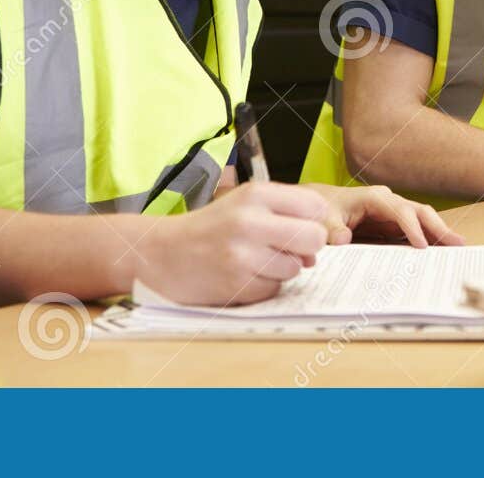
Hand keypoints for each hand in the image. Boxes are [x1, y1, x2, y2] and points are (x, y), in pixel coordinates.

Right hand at [139, 182, 328, 305]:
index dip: (316, 221)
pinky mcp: (237, 284)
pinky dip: (264, 286)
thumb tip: (323, 243)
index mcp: (256, 194)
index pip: (315, 205)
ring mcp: (243, 255)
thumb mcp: (244, 204)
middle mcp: (250, 221)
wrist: (161, 253)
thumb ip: (286, 213)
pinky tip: (243, 276)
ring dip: (283, 269)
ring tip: (255, 261)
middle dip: (308, 248)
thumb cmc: (211, 228)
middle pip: (315, 238)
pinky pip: (274, 289)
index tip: (302, 227)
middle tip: (287, 248)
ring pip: (296, 267)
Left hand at [305, 183, 464, 247]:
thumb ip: (331, 229)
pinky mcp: (395, 224)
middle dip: (439, 227)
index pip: (400, 211)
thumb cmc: (324, 210)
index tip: (422, 246)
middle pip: (421, 212)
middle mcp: (390, 202)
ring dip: (440, 233)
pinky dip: (430, 240)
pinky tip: (441, 252)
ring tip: (458, 248)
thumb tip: (342, 239)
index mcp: (375, 198)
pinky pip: (417, 231)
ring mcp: (395, 212)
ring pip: (424, 220)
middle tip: (458, 244)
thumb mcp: (324, 218)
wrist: (322, 205)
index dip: (412, 228)